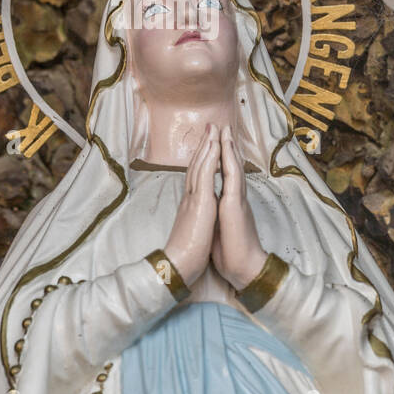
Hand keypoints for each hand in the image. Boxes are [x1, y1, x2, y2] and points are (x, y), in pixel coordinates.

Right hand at [164, 124, 219, 286]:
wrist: (179, 265)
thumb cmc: (186, 255)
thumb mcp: (193, 232)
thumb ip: (195, 220)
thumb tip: (199, 216)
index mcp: (191, 206)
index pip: (196, 177)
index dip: (202, 160)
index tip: (208, 145)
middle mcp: (190, 198)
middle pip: (196, 166)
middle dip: (204, 146)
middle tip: (209, 127)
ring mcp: (193, 198)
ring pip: (200, 165)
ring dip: (207, 145)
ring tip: (213, 128)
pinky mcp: (199, 202)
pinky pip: (204, 174)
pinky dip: (209, 158)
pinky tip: (214, 145)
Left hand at [212, 124, 266, 290]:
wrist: (244, 268)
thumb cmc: (231, 253)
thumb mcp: (219, 228)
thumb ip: (217, 215)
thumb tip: (211, 211)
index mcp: (229, 203)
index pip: (224, 175)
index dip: (220, 158)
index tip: (216, 142)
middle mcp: (235, 198)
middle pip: (230, 166)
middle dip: (225, 146)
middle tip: (222, 126)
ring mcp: (237, 199)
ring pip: (233, 167)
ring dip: (229, 147)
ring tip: (225, 129)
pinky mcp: (235, 204)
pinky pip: (233, 177)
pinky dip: (230, 160)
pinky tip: (227, 148)